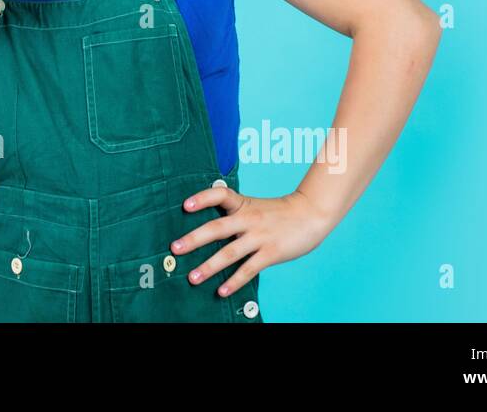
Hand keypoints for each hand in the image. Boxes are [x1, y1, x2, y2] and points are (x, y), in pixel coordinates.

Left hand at [170, 183, 332, 297]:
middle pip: (217, 228)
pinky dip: (234, 281)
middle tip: (175, 249)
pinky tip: (222, 291)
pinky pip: (249, 269)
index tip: (185, 206)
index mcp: (243, 204)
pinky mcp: (271, 253)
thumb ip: (234, 216)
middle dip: (194, 239)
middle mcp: (248, 219)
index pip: (220, 195)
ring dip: (209, 266)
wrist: (311, 213)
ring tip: (193, 278)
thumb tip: (208, 230)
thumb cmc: (279, 212)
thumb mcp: (254, 207)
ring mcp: (259, 236)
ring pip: (230, 253)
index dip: (202, 199)